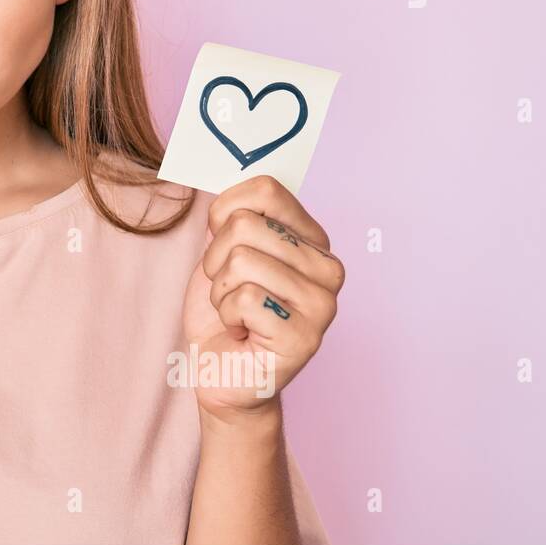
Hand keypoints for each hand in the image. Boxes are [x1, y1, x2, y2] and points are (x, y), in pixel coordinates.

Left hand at [179, 175, 345, 423]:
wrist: (222, 373)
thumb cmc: (224, 311)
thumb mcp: (223, 251)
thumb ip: (234, 215)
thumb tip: (223, 171)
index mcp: (313, 239)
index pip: (266, 190)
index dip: (224, 212)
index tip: (223, 242)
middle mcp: (329, 267)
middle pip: (245, 224)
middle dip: (216, 259)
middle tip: (229, 289)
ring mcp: (324, 304)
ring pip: (240, 260)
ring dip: (220, 291)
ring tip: (237, 313)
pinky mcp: (305, 337)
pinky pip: (242, 299)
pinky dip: (227, 316)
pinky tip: (243, 333)